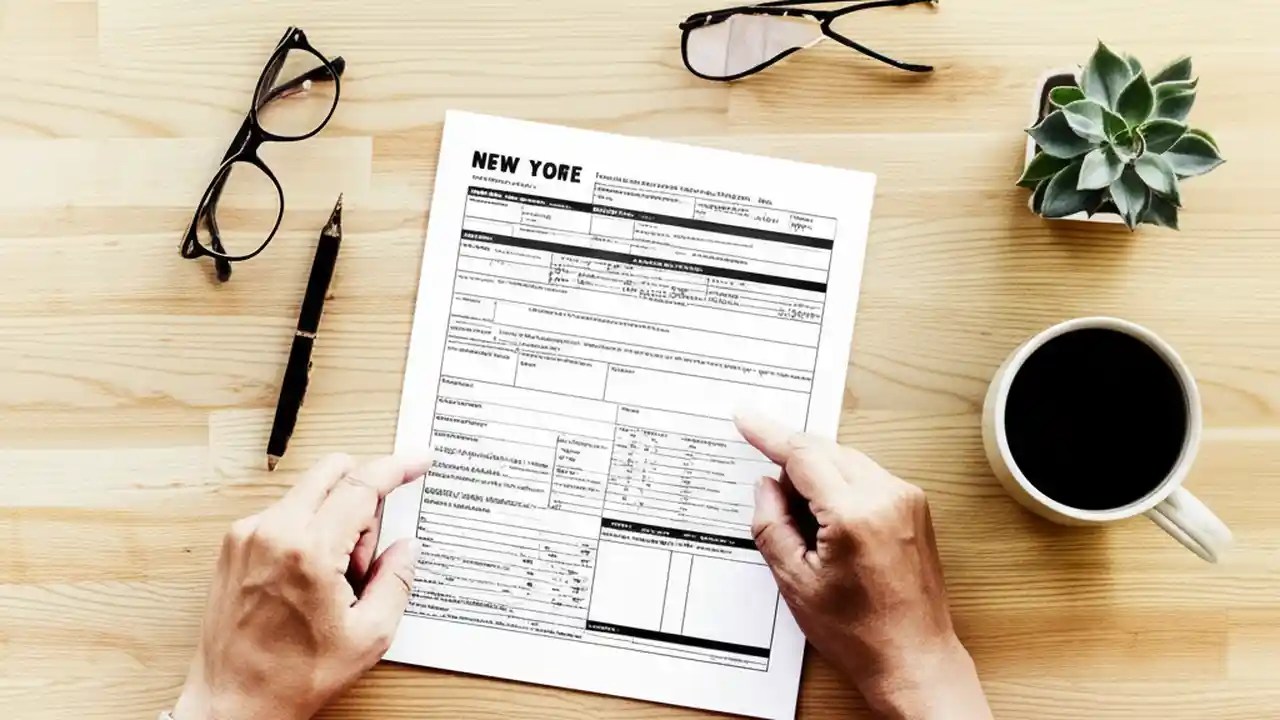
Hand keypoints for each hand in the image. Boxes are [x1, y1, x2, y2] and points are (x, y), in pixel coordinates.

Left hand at [173, 452, 431, 719]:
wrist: (232, 703)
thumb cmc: (290, 678)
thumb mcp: (368, 636)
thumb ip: (396, 581)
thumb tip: (406, 548)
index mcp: (308, 551)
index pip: (361, 484)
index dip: (397, 467)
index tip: (417, 460)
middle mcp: (272, 532)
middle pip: (332, 471)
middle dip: (365, 494)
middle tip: (370, 548)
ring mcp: (247, 535)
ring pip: (311, 492)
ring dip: (336, 517)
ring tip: (336, 578)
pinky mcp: (234, 544)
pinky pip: (286, 513)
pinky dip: (310, 530)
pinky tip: (312, 577)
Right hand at [735, 413, 990, 719]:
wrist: (914, 659)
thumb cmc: (861, 633)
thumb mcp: (795, 583)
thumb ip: (772, 525)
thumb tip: (766, 487)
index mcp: (855, 514)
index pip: (802, 454)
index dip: (768, 434)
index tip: (746, 418)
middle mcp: (887, 497)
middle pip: (825, 450)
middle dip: (791, 460)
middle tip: (768, 494)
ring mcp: (906, 499)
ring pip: (846, 460)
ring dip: (816, 475)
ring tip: (803, 524)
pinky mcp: (915, 506)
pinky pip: (866, 475)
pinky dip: (839, 485)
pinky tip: (828, 521)